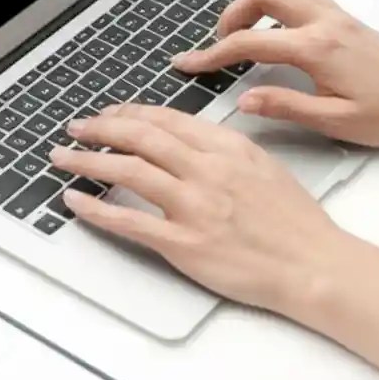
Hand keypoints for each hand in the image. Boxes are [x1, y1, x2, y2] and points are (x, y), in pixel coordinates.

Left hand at [49, 104, 347, 317]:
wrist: (315, 265)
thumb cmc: (296, 223)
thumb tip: (186, 140)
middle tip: (75, 129)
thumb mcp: (264, 166)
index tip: (108, 114)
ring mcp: (194, 206)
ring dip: (87, 161)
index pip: (166, 119)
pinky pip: (129, 222)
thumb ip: (224, 150)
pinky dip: (96, 209)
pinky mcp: (185, 244)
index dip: (128, 113)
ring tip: (63, 158)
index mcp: (228, 147)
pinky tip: (75, 201)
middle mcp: (208, 170)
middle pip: (140, 136)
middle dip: (100, 128)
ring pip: (128, 171)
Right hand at [171, 0, 378, 147]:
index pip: (249, 42)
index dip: (211, 54)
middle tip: (220, 45)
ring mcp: (335, 15)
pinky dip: (278, 1)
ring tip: (245, 34)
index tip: (186, 64)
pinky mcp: (345, 18)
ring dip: (255, 2)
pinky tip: (276, 31)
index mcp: (316, 49)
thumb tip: (244, 100)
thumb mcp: (334, 122)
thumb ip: (285, 107)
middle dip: (231, 14)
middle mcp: (323, 22)